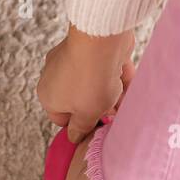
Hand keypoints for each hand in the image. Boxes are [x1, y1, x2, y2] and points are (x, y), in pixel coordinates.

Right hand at [36, 25, 135, 143]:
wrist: (102, 41)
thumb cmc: (90, 81)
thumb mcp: (87, 115)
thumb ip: (80, 128)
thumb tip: (74, 138)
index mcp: (48, 96)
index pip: (61, 119)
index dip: (80, 126)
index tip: (97, 127)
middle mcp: (55, 77)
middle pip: (79, 100)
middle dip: (100, 109)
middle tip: (115, 115)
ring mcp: (71, 60)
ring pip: (93, 84)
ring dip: (111, 94)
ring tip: (126, 101)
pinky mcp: (90, 49)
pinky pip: (103, 67)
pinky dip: (116, 76)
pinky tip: (130, 84)